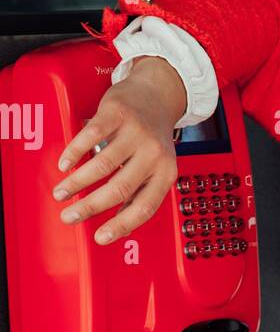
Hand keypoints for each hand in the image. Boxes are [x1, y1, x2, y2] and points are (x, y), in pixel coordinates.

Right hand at [52, 56, 185, 244]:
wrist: (158, 94)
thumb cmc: (153, 137)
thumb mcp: (157, 167)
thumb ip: (141, 192)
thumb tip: (121, 226)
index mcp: (166, 173)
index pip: (144, 207)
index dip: (121, 226)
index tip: (100, 237)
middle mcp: (154, 154)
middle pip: (119, 188)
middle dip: (89, 207)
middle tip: (69, 216)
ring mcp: (136, 132)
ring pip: (102, 164)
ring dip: (77, 182)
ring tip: (61, 192)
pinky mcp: (118, 113)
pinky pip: (91, 136)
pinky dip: (74, 152)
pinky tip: (64, 164)